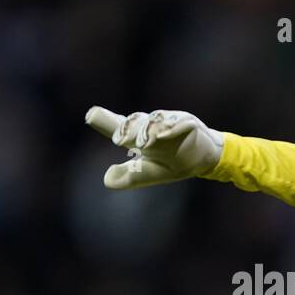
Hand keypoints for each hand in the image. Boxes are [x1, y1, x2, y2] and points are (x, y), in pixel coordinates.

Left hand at [84, 106, 224, 188]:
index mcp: (140, 135)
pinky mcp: (189, 124)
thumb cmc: (173, 163)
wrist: (203, 159)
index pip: (121, 126)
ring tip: (143, 143)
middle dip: (127, 128)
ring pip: (157, 119)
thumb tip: (107, 178)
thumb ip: (129, 176)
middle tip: (118, 139)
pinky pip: (181, 123)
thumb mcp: (149, 173)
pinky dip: (172, 128)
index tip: (90, 116)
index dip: (106, 121)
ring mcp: (171, 122)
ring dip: (149, 129)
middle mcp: (153, 125)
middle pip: (137, 121)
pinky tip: (163, 135)